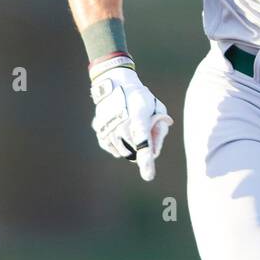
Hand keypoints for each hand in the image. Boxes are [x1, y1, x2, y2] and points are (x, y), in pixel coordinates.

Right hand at [90, 63, 172, 180]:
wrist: (115, 83)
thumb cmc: (141, 98)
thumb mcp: (158, 108)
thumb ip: (159, 130)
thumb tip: (153, 153)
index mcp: (138, 118)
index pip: (143, 142)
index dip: (146, 159)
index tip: (148, 176)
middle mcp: (121, 124)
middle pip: (135, 151)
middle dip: (143, 146)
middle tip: (143, 127)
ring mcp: (108, 129)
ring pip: (124, 153)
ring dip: (131, 146)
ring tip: (131, 126)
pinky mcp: (100, 131)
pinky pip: (113, 150)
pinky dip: (119, 145)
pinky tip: (121, 131)